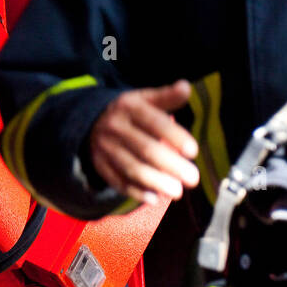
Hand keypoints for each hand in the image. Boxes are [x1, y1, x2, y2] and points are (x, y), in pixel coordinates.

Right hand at [89, 79, 199, 204]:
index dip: (174, 136)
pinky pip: (119, 182)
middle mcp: (115, 127)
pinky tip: (154, 199)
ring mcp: (106, 147)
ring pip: (132, 168)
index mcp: (129, 107)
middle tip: (193, 179)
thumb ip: (167, 97)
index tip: (193, 151)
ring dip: (156, 182)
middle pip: (146, 149)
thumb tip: (186, 87)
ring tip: (178, 192)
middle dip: (171, 165)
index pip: (154, 122)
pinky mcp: (101, 165)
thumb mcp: (146, 100)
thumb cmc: (132, 114)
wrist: (93, 122)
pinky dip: (136, 192)